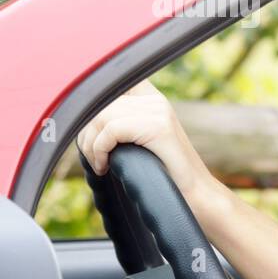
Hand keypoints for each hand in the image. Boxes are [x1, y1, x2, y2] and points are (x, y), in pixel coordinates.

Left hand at [76, 81, 219, 211]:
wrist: (197, 196)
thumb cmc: (165, 177)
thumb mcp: (141, 144)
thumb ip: (120, 126)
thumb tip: (79, 120)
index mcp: (153, 101)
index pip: (112, 82)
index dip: (91, 100)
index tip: (83, 126)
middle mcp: (156, 101)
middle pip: (99, 102)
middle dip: (86, 132)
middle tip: (92, 157)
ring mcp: (159, 112)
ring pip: (102, 116)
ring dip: (90, 144)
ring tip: (99, 164)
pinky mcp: (158, 127)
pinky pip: (111, 130)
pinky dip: (99, 151)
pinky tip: (104, 167)